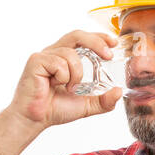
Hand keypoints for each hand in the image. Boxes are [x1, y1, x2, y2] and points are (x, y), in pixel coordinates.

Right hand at [6, 31, 124, 129]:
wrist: (35, 120)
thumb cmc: (54, 109)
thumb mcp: (86, 105)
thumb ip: (103, 100)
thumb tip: (119, 92)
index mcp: (64, 58)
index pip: (83, 40)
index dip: (98, 37)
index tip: (113, 43)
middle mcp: (54, 53)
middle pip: (77, 35)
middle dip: (96, 42)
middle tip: (108, 55)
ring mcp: (44, 56)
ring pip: (71, 54)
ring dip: (76, 74)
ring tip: (68, 88)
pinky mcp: (36, 61)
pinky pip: (59, 63)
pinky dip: (63, 77)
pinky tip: (54, 85)